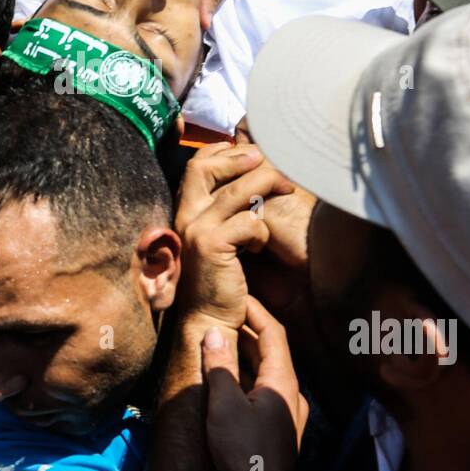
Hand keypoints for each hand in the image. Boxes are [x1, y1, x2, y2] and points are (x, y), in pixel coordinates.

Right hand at [175, 143, 295, 328]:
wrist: (208, 319)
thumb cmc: (220, 278)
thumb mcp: (218, 235)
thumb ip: (225, 208)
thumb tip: (251, 174)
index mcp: (184, 209)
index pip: (197, 164)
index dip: (224, 152)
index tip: (251, 153)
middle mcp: (184, 215)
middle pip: (205, 167)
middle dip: (241, 158)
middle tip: (268, 162)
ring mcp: (195, 229)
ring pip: (235, 191)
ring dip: (266, 185)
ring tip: (286, 189)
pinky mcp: (211, 246)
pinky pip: (247, 221)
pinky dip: (261, 230)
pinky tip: (260, 245)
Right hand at [202, 296, 308, 470]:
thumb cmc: (245, 453)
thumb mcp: (225, 405)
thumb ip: (220, 367)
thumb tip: (214, 333)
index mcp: (283, 381)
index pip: (274, 332)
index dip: (256, 310)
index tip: (238, 295)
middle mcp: (291, 394)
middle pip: (272, 351)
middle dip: (248, 331)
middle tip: (223, 315)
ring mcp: (287, 413)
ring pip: (268, 372)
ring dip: (246, 355)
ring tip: (220, 342)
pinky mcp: (278, 429)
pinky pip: (264, 390)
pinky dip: (246, 377)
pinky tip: (228, 381)